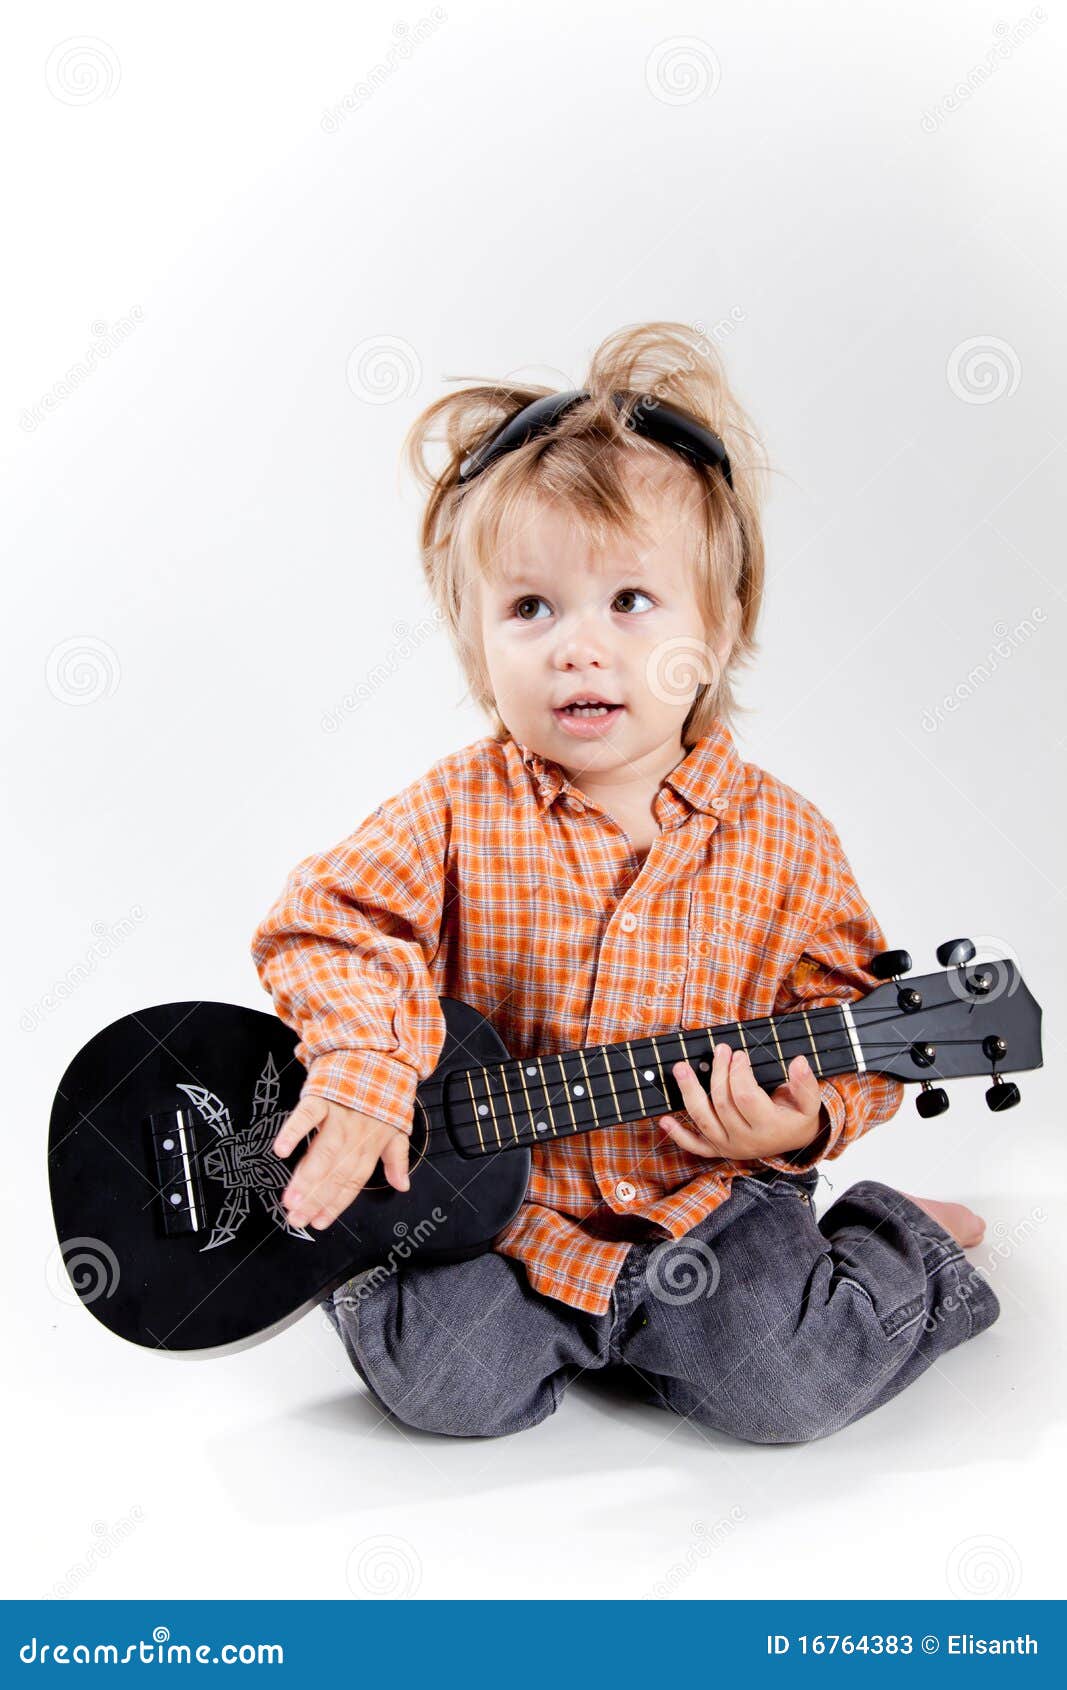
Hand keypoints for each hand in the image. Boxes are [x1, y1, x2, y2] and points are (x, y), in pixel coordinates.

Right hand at [271, 1094, 410, 1229]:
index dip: (337, 1204)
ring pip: (322, 1151)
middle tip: (297, 1220)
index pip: (354, 1181)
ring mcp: (340, 1114)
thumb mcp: (397, 1125)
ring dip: (306, 1177)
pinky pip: (307, 1115)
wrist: (381, 1051)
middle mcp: (356, 1133)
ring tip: (290, 1200)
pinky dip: (295, 1131)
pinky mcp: (323, 1094)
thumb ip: (396, 1158)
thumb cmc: (386, 1091)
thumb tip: (402, 1186)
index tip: (318, 1223)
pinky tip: (281, 1151)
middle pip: (335, 1171)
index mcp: (373, 1143)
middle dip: (316, 1199)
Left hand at [659, 1043, 823, 1161]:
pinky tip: (664, 1120)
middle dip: (718, 1073)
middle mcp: (746, 1140)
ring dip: (689, 1093)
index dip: (739, 1073)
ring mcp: (729, 1146)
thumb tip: (799, 1062)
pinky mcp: (718, 1149)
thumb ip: (805, 1083)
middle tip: (720, 1050)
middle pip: (722, 1103)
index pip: (746, 1097)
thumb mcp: (809, 1102)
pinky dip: (678, 1135)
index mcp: (768, 1127)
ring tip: (681, 1069)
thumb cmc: (798, 1117)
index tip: (739, 1054)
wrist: (792, 1141)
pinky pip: (695, 1146)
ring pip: (703, 1120)